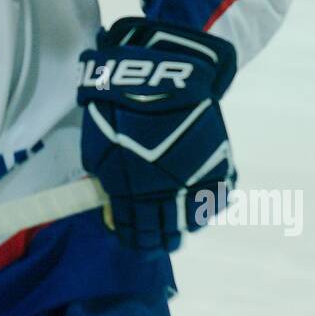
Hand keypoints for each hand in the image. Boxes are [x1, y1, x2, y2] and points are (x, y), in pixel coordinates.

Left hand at [78, 18, 237, 250]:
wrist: (161, 75)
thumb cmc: (119, 108)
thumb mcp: (96, 149)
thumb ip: (103, 182)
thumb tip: (110, 202)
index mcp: (130, 193)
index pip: (133, 233)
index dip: (132, 240)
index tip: (132, 239)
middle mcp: (164, 194)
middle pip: (166, 234)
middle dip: (159, 240)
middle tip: (157, 240)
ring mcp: (194, 181)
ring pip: (194, 220)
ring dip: (185, 224)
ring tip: (179, 223)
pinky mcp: (218, 164)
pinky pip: (217, 197)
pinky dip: (208, 203)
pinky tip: (199, 202)